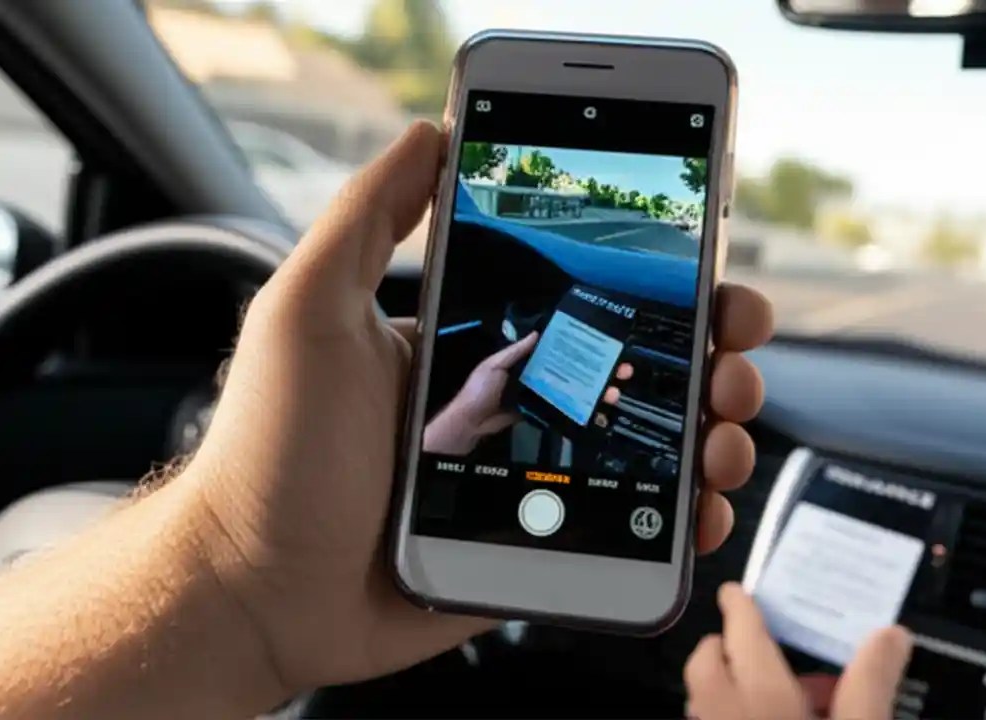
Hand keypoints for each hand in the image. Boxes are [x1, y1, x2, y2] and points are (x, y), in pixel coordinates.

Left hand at [179, 122, 773, 699]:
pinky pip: (630, 533)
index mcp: (476, 350)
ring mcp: (532, 485)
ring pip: (652, 454)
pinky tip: (700, 508)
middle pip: (642, 377)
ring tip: (723, 434)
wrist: (253, 589)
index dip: (661, 289)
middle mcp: (515, 411)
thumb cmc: (269, 451)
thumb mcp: (307, 309)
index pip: (592, 305)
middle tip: (732, 352)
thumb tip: (429, 134)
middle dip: (711, 358)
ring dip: (714, 436)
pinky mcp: (538, 551)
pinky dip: (682, 522)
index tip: (707, 275)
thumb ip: (367, 216)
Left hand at [422, 331, 634, 453]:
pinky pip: (563, 409)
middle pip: (574, 371)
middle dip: (599, 371)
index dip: (580, 349)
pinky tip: (595, 410)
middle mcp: (537, 375)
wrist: (470, 423)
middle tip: (620, 370)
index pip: (558, 351)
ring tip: (613, 391)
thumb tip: (536, 334)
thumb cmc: (478, 392)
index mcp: (526, 361)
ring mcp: (541, 394)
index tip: (602, 346)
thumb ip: (515, 351)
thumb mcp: (494, 365)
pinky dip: (580, 410)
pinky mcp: (540, 411)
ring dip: (595, 391)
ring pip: (574, 390)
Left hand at [684, 584, 912, 719]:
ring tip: (777, 691)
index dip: (739, 607)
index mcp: (762, 698)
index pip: (741, 633)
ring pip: (703, 699)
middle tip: (754, 641)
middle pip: (704, 665)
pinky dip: (733, 713)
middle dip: (723, 646)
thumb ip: (871, 683)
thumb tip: (890, 637)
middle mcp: (724, 715)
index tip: (737, 592)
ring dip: (729, 685)